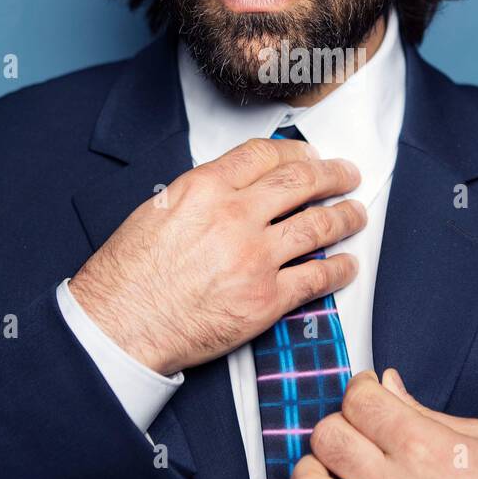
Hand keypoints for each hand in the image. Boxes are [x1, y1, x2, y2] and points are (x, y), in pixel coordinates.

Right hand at [68, 138, 365, 375]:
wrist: (120, 326)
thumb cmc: (128, 275)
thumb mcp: (157, 210)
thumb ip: (200, 194)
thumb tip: (234, 187)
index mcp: (204, 188)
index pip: (264, 155)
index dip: (295, 151)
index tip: (309, 156)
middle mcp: (234, 217)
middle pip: (300, 182)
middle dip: (332, 175)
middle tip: (348, 175)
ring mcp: (254, 258)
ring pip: (317, 226)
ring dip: (345, 217)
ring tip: (357, 214)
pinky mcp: (266, 300)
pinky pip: (316, 278)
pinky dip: (339, 269)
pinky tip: (348, 265)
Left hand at [274, 369, 477, 478]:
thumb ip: (426, 413)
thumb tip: (386, 387)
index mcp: (429, 450)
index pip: (359, 402)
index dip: (359, 392)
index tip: (366, 399)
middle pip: (328, 439)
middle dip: (335, 428)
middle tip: (352, 435)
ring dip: (311, 475)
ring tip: (326, 472)